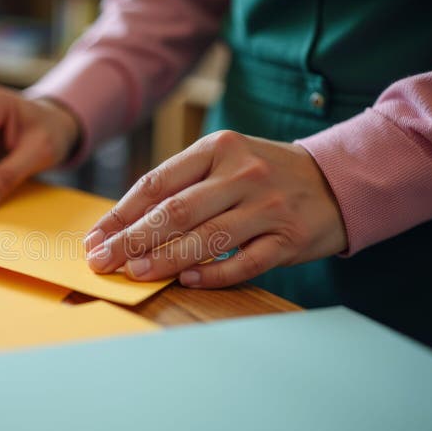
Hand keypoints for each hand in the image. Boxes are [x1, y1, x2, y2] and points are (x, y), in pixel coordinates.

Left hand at [84, 130, 347, 287]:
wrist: (336, 180)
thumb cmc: (264, 175)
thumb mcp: (224, 163)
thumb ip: (181, 187)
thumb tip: (124, 227)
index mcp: (218, 149)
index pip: (157, 183)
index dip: (121, 215)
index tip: (95, 239)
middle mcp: (242, 173)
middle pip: (176, 211)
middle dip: (132, 240)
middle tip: (103, 262)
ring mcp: (268, 206)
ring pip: (206, 237)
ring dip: (165, 259)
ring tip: (134, 274)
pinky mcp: (289, 238)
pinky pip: (245, 262)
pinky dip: (214, 274)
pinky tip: (188, 280)